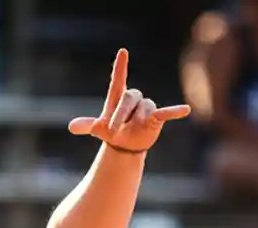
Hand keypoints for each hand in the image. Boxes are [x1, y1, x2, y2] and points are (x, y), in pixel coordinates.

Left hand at [68, 49, 191, 152]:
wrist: (125, 144)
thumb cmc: (112, 131)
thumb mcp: (99, 129)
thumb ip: (88, 125)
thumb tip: (71, 127)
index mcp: (118, 97)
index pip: (119, 78)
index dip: (121, 66)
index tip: (123, 51)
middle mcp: (133, 98)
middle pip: (130, 97)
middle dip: (121, 113)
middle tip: (112, 131)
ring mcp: (146, 107)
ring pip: (145, 107)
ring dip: (136, 121)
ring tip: (130, 132)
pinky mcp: (157, 117)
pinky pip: (166, 112)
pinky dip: (175, 111)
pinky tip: (185, 110)